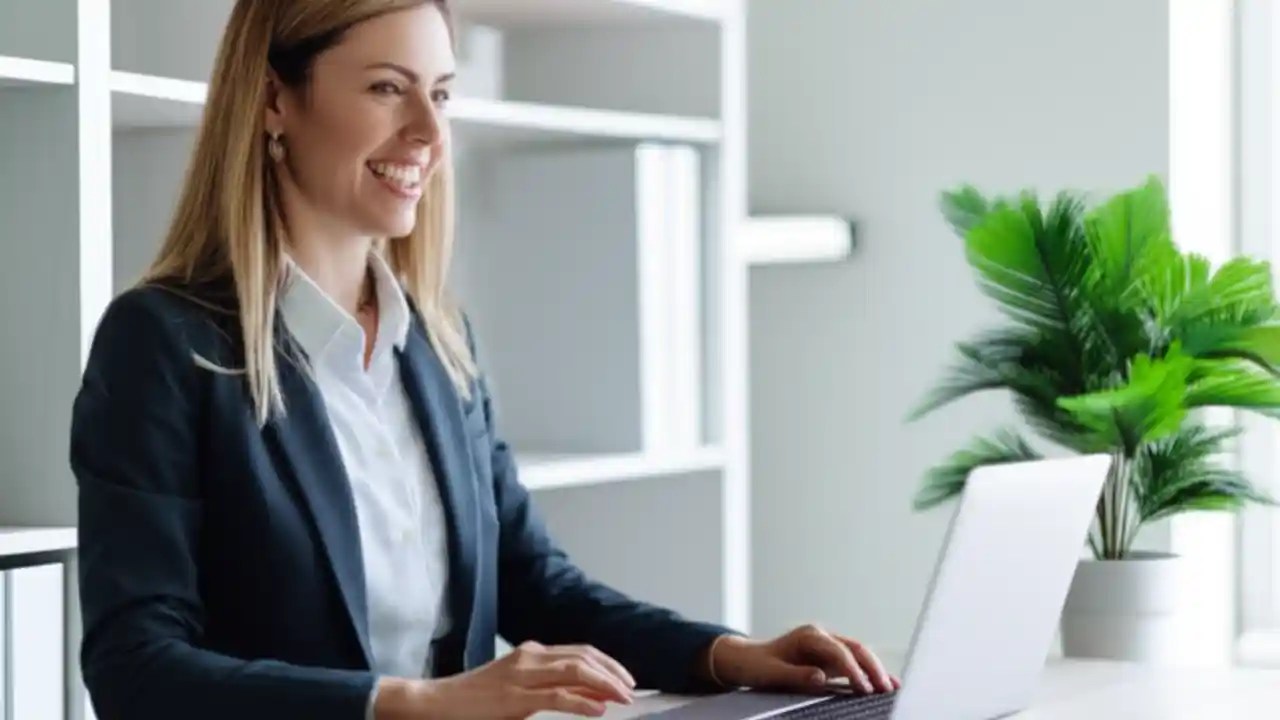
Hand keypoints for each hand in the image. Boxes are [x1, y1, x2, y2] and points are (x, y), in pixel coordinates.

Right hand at [374, 641, 636, 718]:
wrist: (438, 702)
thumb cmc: (478, 699)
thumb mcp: (518, 687)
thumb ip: (550, 686)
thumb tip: (590, 695)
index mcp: (532, 652)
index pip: (581, 651)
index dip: (608, 663)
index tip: (627, 679)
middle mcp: (530, 657)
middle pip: (583, 657)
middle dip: (613, 672)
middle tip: (632, 690)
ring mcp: (521, 676)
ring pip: (575, 671)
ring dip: (604, 684)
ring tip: (624, 698)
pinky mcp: (514, 697)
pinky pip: (556, 696)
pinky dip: (581, 702)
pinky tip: (598, 710)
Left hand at [705, 625, 900, 695]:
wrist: (747, 659)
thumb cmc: (757, 665)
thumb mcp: (772, 672)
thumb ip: (796, 674)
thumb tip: (821, 677)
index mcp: (809, 636)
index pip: (839, 651)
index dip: (853, 670)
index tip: (864, 688)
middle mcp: (822, 637)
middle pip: (855, 649)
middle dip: (873, 668)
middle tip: (886, 689)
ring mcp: (828, 647)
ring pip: (859, 655)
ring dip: (876, 670)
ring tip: (893, 688)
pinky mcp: (830, 659)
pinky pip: (854, 665)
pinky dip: (869, 674)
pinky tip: (885, 684)